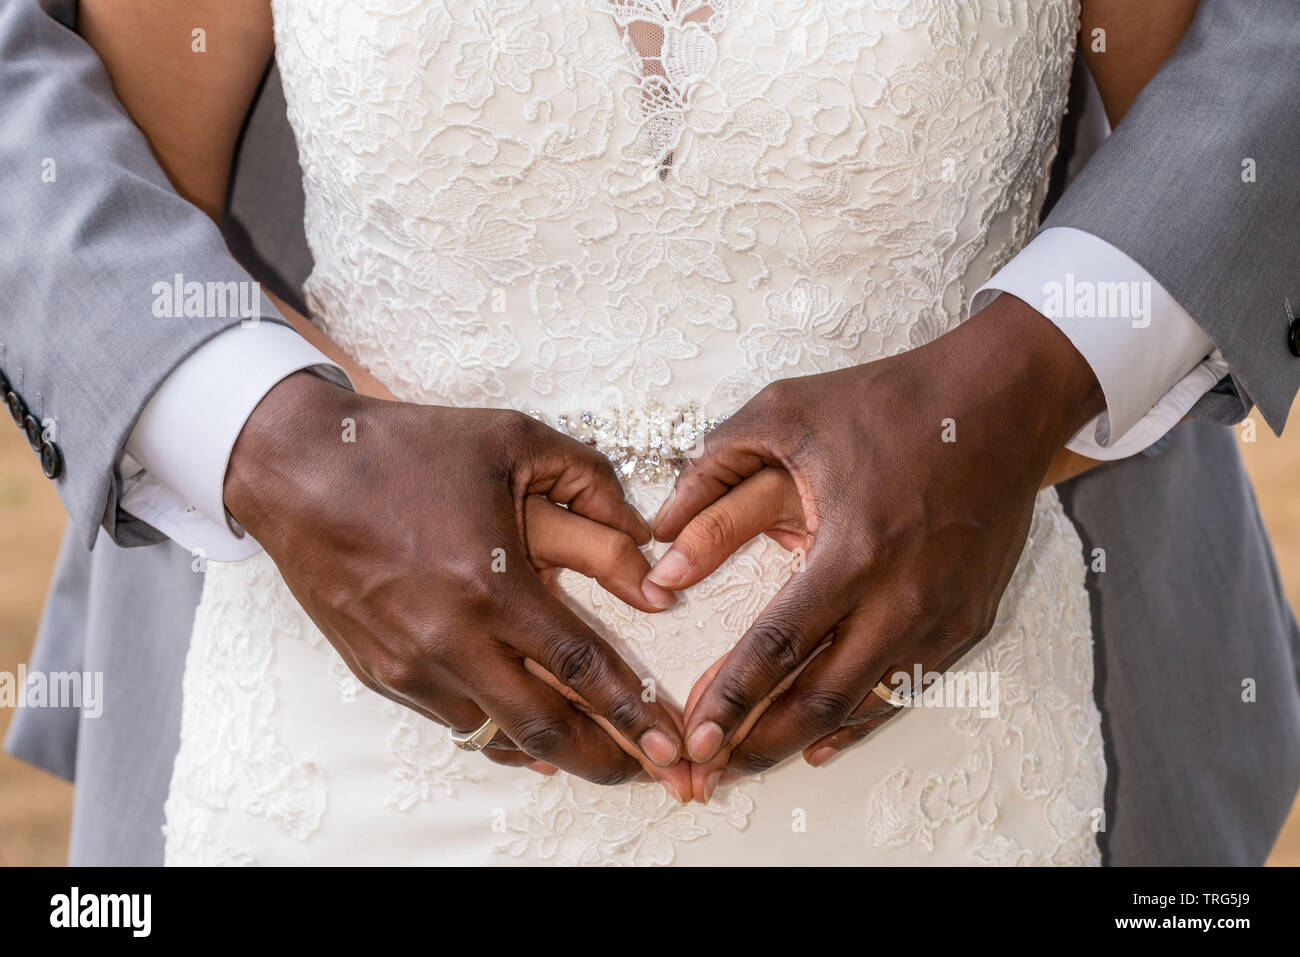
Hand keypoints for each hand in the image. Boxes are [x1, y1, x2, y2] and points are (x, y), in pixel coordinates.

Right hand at [225, 371, 691, 799]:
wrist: (299, 469)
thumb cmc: (409, 448)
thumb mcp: (513, 438)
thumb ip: (591, 481)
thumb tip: (648, 538)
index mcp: (492, 583)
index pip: (582, 667)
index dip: (634, 712)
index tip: (671, 742)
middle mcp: (450, 638)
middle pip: (544, 727)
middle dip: (604, 760)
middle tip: (647, 773)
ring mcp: (410, 664)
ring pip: (497, 736)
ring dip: (553, 754)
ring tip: (596, 759)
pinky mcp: (380, 674)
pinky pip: (454, 721)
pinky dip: (498, 733)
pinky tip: (527, 737)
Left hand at [648, 295, 1104, 799]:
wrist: (1000, 401)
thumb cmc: (892, 401)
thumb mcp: (788, 413)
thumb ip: (714, 470)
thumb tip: (660, 534)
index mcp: (853, 548)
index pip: (778, 645)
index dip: (730, 697)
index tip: (692, 732)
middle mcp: (902, 596)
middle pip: (820, 698)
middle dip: (759, 743)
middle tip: (712, 768)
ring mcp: (941, 616)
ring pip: (862, 705)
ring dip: (802, 739)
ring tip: (751, 759)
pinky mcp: (967, 621)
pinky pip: (906, 689)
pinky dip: (861, 719)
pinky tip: (823, 737)